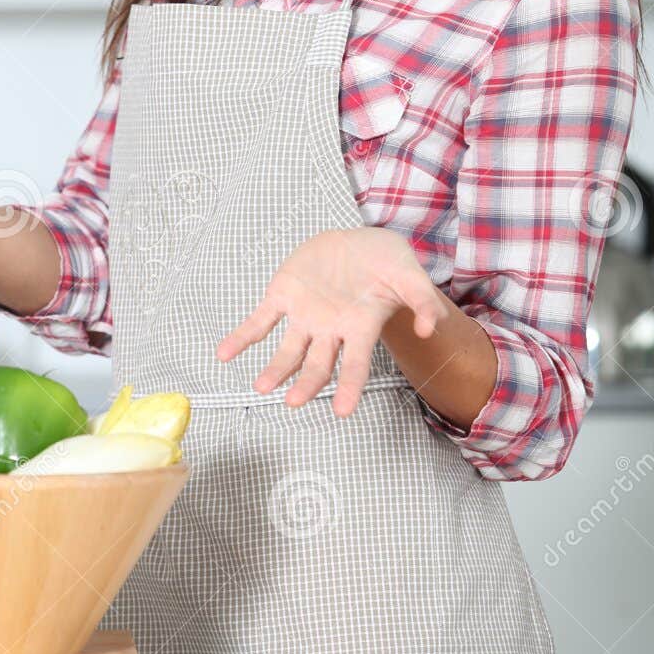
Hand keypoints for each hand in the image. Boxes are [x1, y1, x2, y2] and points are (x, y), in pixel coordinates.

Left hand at [215, 227, 443, 415]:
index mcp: (361, 327)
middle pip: (318, 364)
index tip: (342, 411)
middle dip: (306, 384)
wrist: (362, 242)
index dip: (348, 387)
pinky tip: (225, 354)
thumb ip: (423, 301)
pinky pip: (260, 320)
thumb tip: (429, 327)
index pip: (355, 364)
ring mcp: (306, 314)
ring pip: (287, 350)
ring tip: (260, 387)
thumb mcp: (411, 276)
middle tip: (293, 401)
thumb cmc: (389, 264)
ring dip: (275, 370)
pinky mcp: (284, 295)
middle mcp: (331, 329)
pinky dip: (242, 337)